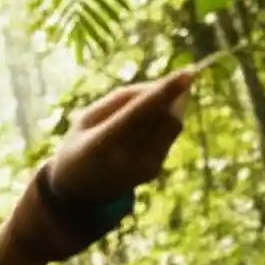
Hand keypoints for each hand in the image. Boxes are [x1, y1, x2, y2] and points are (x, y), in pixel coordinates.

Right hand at [49, 70, 193, 202]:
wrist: (77, 191)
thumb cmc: (79, 144)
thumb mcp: (87, 118)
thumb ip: (122, 98)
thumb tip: (165, 86)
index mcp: (101, 143)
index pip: (138, 113)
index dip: (164, 92)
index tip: (187, 73)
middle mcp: (125, 159)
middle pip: (165, 117)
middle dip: (169, 96)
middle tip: (156, 87)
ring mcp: (142, 168)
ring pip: (173, 126)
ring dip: (167, 109)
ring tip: (142, 111)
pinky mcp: (154, 171)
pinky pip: (169, 136)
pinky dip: (162, 124)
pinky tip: (141, 130)